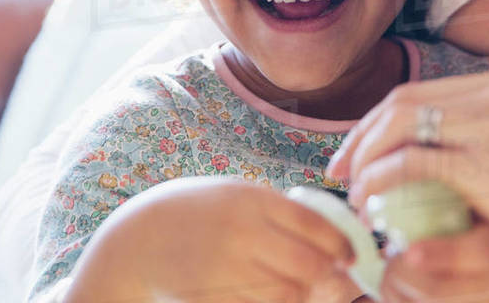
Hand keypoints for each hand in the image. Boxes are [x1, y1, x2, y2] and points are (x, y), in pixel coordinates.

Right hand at [67, 176, 354, 302]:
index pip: (315, 226)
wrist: (139, 241)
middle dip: (333, 279)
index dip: (342, 246)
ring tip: (302, 290)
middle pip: (310, 266)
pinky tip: (272, 298)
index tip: (349, 256)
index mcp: (251, 199)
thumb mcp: (235, 195)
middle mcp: (241, 232)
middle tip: (339, 283)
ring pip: (290, 295)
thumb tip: (334, 241)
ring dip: (305, 297)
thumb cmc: (197, 214)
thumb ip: (279, 213)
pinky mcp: (214, 298)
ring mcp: (226, 268)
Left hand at [326, 67, 488, 302]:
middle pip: (402, 102)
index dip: (372, 122)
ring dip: (366, 159)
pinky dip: (381, 181)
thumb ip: (466, 139)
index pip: (417, 92)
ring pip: (402, 125)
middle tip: (338, 172)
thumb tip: (397, 145)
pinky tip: (372, 202)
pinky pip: (415, 163)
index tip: (350, 154)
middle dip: (360, 138)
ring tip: (354, 192)